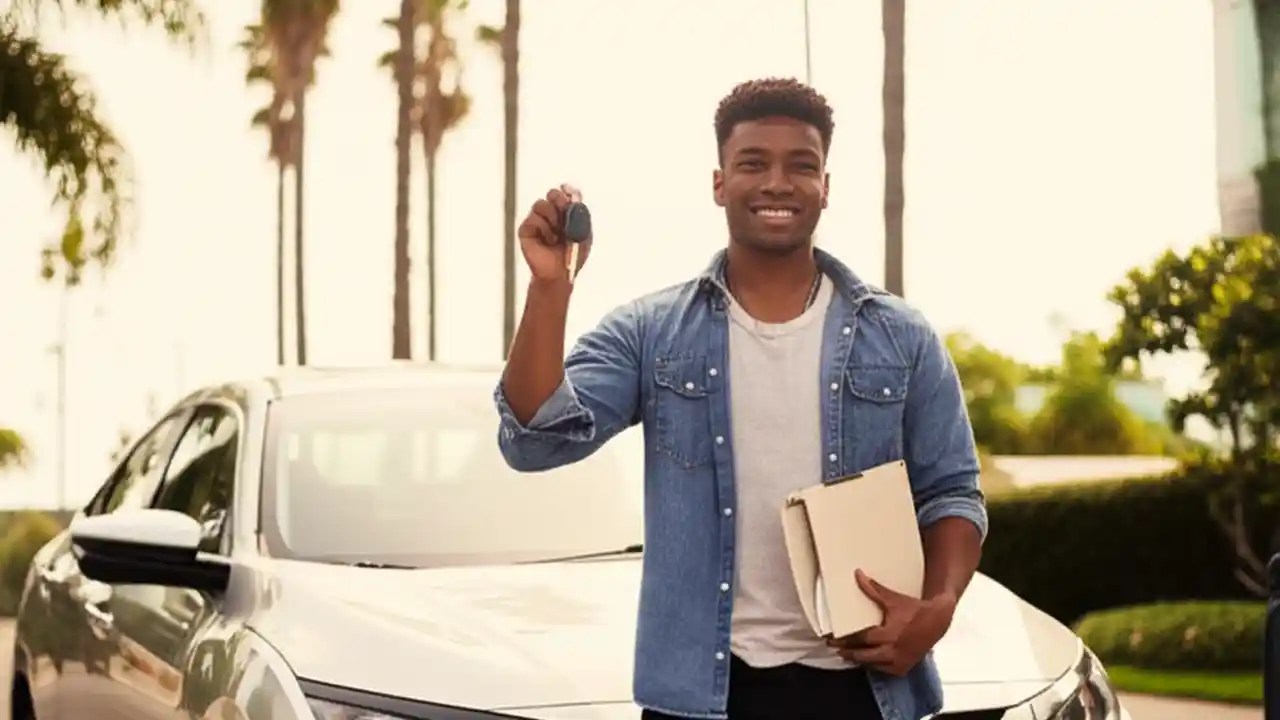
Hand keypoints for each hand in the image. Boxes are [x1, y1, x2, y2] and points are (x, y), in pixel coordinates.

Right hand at [517, 183, 592, 284]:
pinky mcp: (526, 229)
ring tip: (556, 235)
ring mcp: (538, 221)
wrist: (558, 274)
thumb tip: (576, 198)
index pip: (567, 195)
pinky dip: (542, 229)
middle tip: (563, 208)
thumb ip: (581, 215)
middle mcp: (552, 215)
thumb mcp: (584, 234)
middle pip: (553, 194)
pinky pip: (533, 219)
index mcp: (567, 214)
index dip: (568, 191)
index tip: (568, 190)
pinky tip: (546, 241)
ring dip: (552, 218)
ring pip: (541, 204)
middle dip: (559, 198)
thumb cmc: (572, 256)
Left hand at [826, 569, 955, 676]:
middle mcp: (894, 651)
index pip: (861, 639)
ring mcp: (899, 662)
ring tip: (845, 653)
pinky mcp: (903, 668)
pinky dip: (872, 664)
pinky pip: (882, 670)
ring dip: (858, 659)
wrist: (938, 622)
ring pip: (871, 665)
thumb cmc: (914, 609)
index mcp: (890, 634)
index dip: (844, 640)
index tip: (831, 638)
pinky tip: (864, 659)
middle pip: (862, 656)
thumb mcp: (893, 599)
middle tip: (834, 647)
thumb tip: (858, 575)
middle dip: (847, 652)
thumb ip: (873, 590)